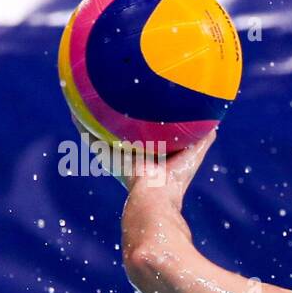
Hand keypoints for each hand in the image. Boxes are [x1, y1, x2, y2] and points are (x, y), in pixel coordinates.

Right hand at [68, 111, 216, 197]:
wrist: (154, 196)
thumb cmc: (175, 178)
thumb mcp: (194, 153)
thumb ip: (204, 137)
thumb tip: (216, 122)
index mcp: (152, 154)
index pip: (146, 135)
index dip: (144, 124)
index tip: (142, 107)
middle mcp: (132, 155)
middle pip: (122, 132)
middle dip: (117, 118)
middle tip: (110, 97)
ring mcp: (117, 155)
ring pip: (103, 133)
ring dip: (96, 119)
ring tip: (86, 98)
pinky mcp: (105, 154)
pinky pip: (90, 138)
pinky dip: (82, 125)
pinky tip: (75, 110)